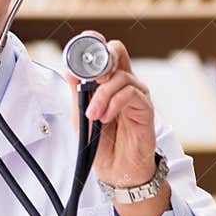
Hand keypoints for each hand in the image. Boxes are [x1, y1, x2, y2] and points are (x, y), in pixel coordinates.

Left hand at [65, 31, 169, 215]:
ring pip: (121, 76)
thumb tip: (70, 70)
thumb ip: (77, 93)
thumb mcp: (80, 116)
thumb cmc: (100, 144)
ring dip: (102, 95)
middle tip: (90, 77)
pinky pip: (131, 94)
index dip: (93, 44)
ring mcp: (136, 93)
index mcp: (106, 81)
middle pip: (118, 51)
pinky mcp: (145, 108)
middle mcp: (123, 83)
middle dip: (102, 59)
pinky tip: (105, 117)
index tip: (79, 48)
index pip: (103, 52)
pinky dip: (114, 103)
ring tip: (93, 115)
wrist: (115, 171)